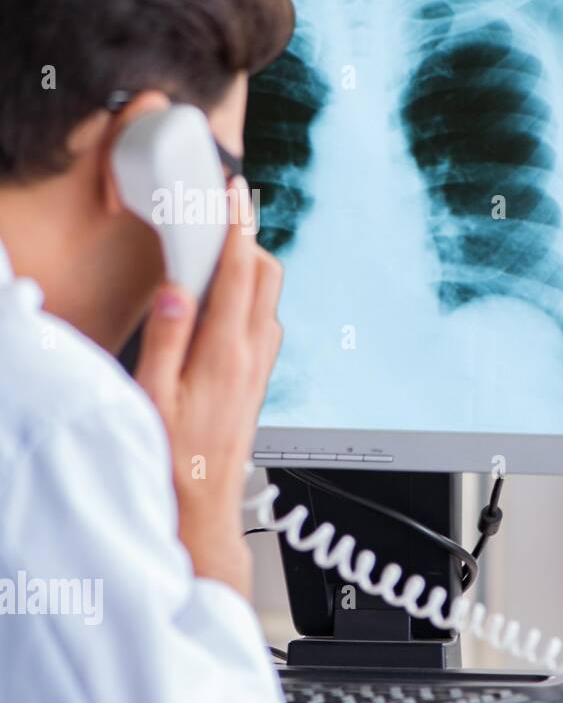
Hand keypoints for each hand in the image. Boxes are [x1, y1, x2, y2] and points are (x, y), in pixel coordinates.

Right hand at [133, 176, 283, 598]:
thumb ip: (166, 338)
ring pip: (270, 300)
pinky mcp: (258, 384)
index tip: (236, 193)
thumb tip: (177, 289)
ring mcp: (260, 370)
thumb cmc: (171, 458)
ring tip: (222, 249)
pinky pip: (265, 326)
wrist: (204, 509)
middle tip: (226, 213)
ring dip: (251, 268)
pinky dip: (251, 299)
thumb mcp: (152, 397)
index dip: (238, 225)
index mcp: (225, 353)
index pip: (240, 273)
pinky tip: (227, 303)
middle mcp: (253, 357)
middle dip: (249, 239)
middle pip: (267, 278)